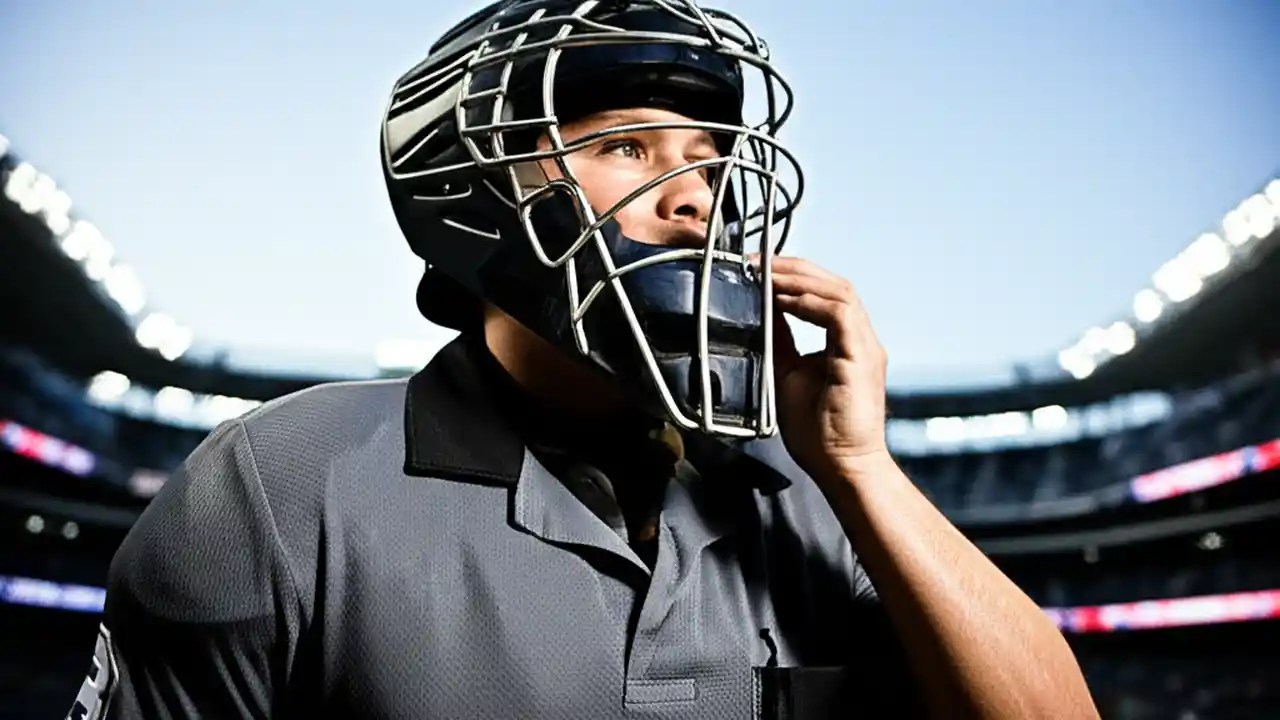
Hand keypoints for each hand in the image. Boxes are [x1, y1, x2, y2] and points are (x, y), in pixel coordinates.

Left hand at [762, 255, 892, 484]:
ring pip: (840, 292)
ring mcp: (866, 346)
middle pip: (834, 284)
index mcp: (847, 342)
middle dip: (795, 268)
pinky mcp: (862, 358)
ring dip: (800, 280)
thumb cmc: (819, 431)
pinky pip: (839, 315)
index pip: (825, 293)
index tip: (757, 269)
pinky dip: (810, 303)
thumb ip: (780, 340)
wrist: (841, 467)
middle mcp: (861, 339)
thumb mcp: (787, 373)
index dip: (793, 276)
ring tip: (766, 275)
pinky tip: (783, 299)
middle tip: (756, 261)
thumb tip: (761, 310)